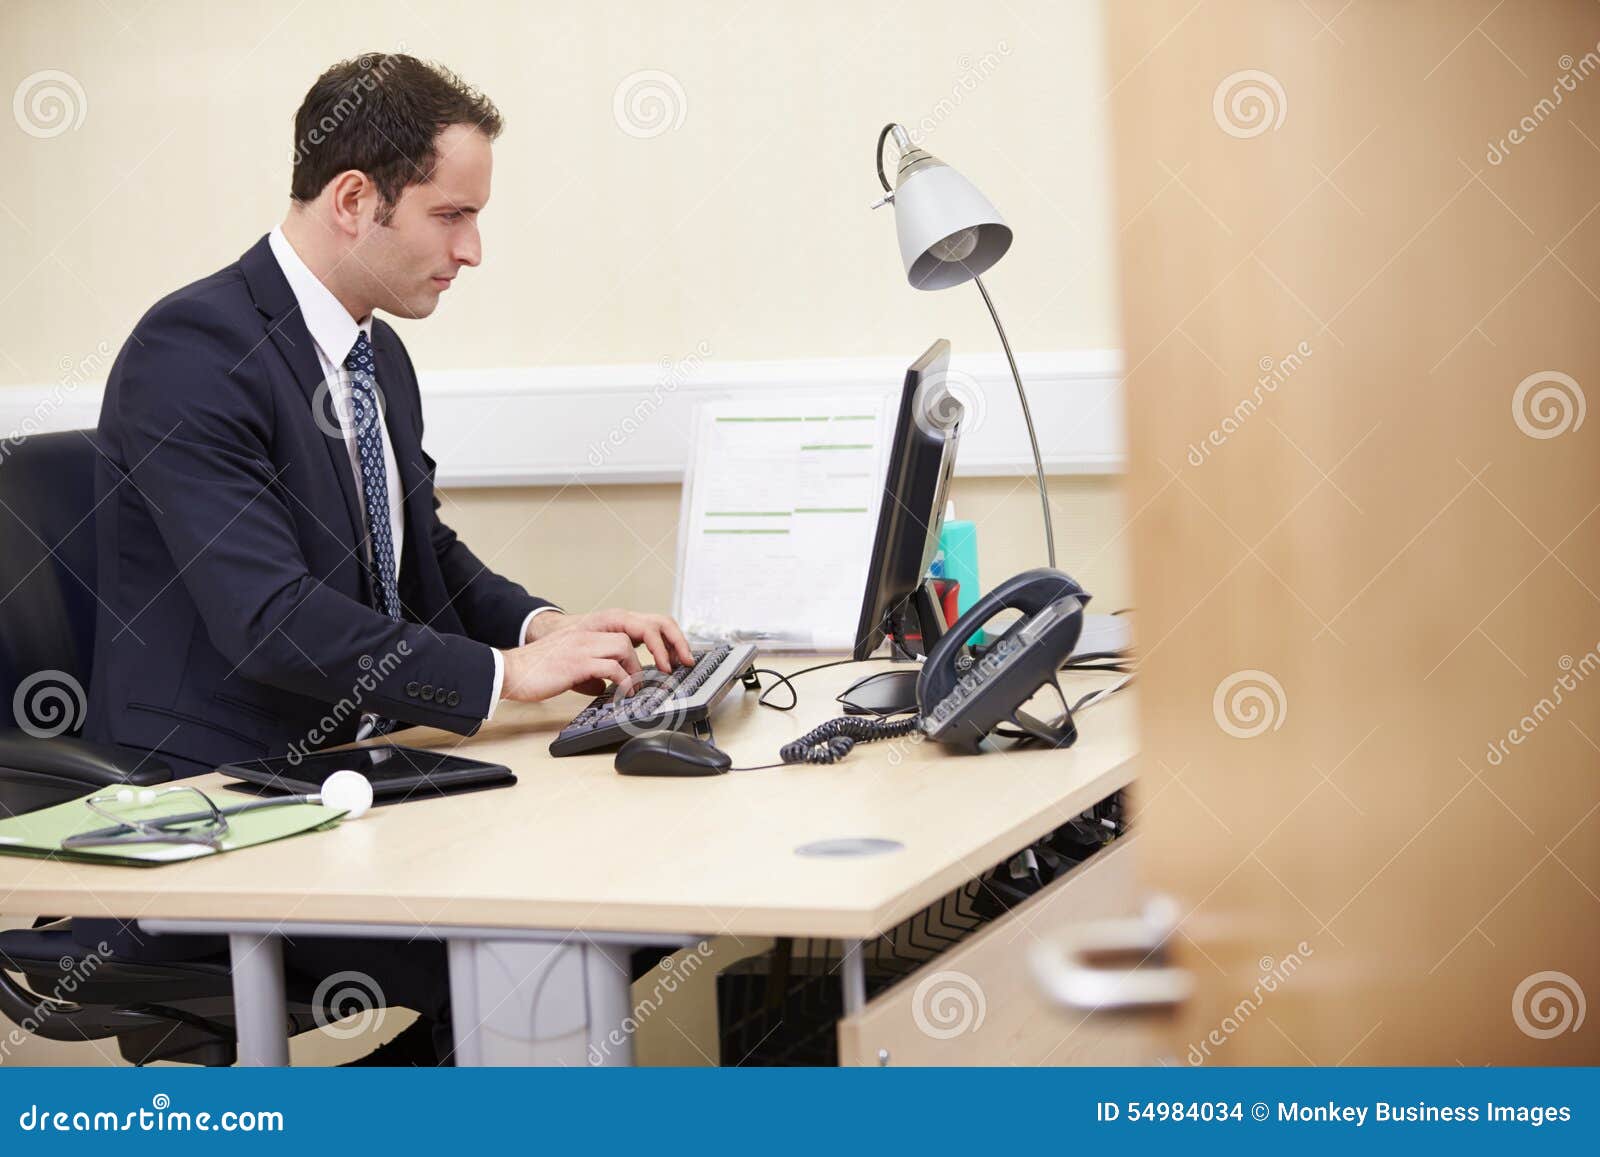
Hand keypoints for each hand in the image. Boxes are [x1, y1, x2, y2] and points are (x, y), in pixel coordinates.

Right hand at [501, 608, 694, 700]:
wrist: (511, 671)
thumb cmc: (541, 670)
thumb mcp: (576, 665)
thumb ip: (597, 668)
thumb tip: (611, 685)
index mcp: (595, 629)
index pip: (640, 622)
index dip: (665, 636)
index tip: (680, 656)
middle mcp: (593, 630)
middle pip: (642, 626)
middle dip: (666, 646)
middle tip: (678, 666)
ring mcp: (585, 643)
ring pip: (627, 646)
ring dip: (639, 670)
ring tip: (638, 687)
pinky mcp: (577, 660)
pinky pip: (611, 667)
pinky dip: (623, 682)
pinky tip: (623, 693)